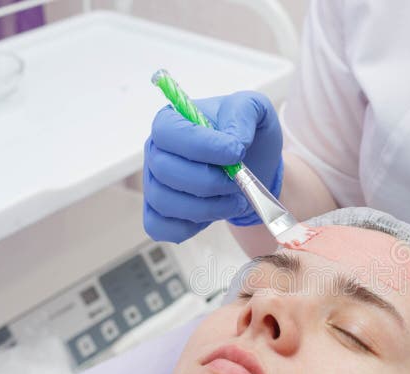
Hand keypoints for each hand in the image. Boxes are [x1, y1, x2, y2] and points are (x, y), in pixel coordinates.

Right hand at [143, 91, 283, 242]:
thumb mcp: (254, 110)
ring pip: (166, 203)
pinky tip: (215, 213)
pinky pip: (160, 227)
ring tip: (236, 199)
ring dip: (208, 207)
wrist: (254, 167)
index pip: (169, 133)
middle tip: (238, 180)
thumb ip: (243, 113)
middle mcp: (156, 152)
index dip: (203, 146)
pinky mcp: (159, 213)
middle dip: (210, 181)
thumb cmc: (248, 135)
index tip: (237, 152)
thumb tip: (233, 140)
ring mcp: (154, 184)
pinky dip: (190, 227)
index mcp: (171, 122)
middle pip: (166, 171)